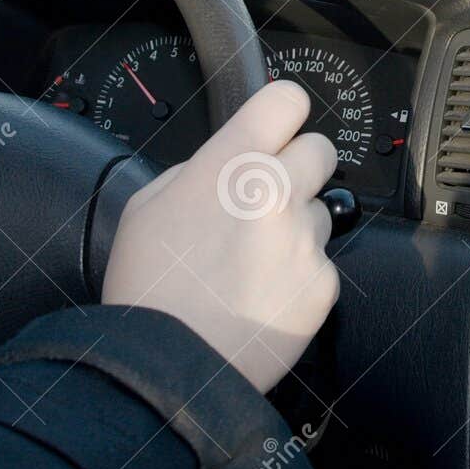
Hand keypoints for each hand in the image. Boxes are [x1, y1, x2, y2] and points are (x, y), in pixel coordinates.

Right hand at [101, 80, 340, 392]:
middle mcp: (277, 193)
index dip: (282, 112)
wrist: (167, 369)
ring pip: (321, 212)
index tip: (276, 127)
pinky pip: (321, 265)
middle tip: (268, 198)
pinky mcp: (323, 285)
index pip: (286, 99)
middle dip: (298, 167)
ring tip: (253, 263)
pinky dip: (299, 278)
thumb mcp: (146, 207)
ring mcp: (306, 241)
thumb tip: (225, 164)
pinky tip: (262, 297)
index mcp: (232, 165)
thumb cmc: (148, 289)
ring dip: (297, 227)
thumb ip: (195, 172)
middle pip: (320, 149)